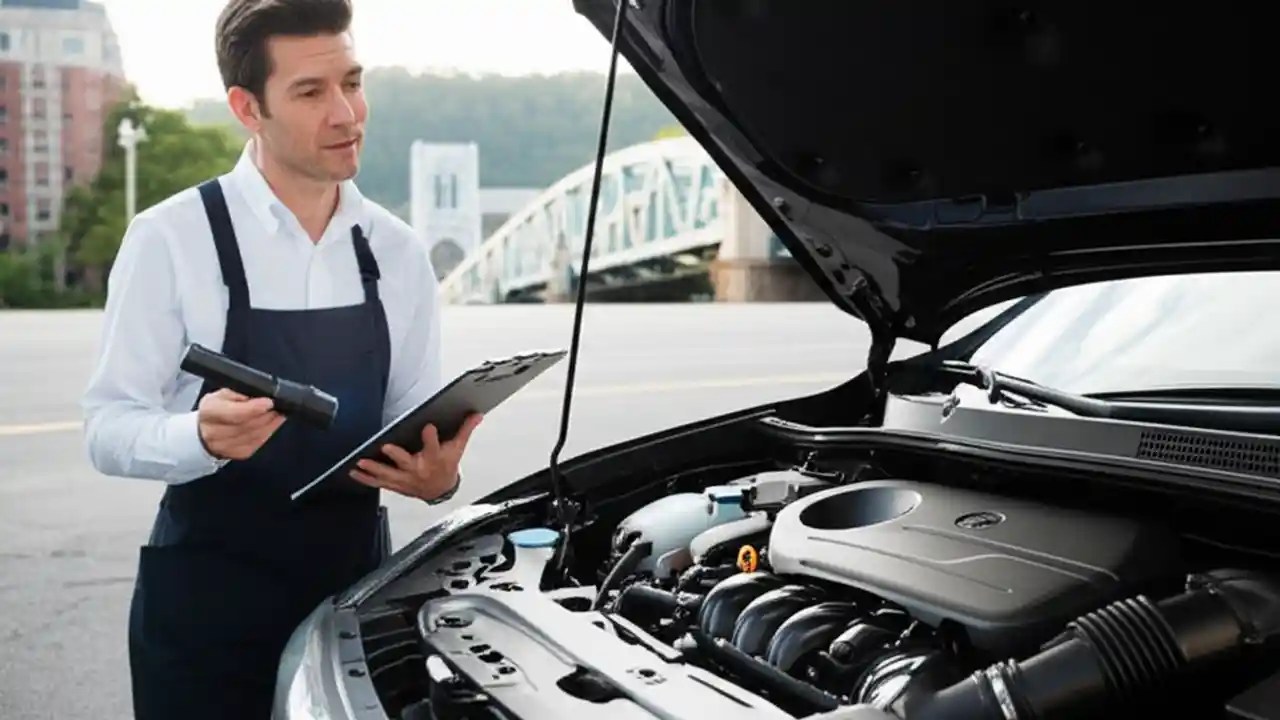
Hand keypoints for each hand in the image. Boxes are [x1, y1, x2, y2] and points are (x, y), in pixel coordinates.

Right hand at [196, 388, 285, 460]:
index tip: (269, 403)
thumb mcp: (224, 393)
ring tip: (278, 414)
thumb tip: (260, 396)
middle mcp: (213, 432)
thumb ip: (241, 394)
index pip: (235, 413)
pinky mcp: (235, 454)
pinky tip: (271, 425)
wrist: (205, 429)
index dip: (254, 408)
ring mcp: (224, 446)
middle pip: (248, 425)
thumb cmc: (217, 408)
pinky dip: (267, 433)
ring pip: (255, 436)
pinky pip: (257, 444)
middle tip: (278, 407)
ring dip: (270, 424)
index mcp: (210, 411)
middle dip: (267, 416)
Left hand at [349, 413, 482, 501]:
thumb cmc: (447, 466)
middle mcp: (419, 470)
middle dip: (397, 456)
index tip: (429, 427)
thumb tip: (477, 414)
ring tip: (361, 462)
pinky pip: (379, 483)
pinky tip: (354, 472)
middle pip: (407, 463)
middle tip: (386, 447)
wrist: (441, 490)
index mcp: (435, 459)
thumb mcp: (457, 448)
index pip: (434, 447)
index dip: (432, 438)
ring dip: (374, 469)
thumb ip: (465, 429)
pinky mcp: (396, 484)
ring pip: (389, 475)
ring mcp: (406, 479)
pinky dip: (366, 479)